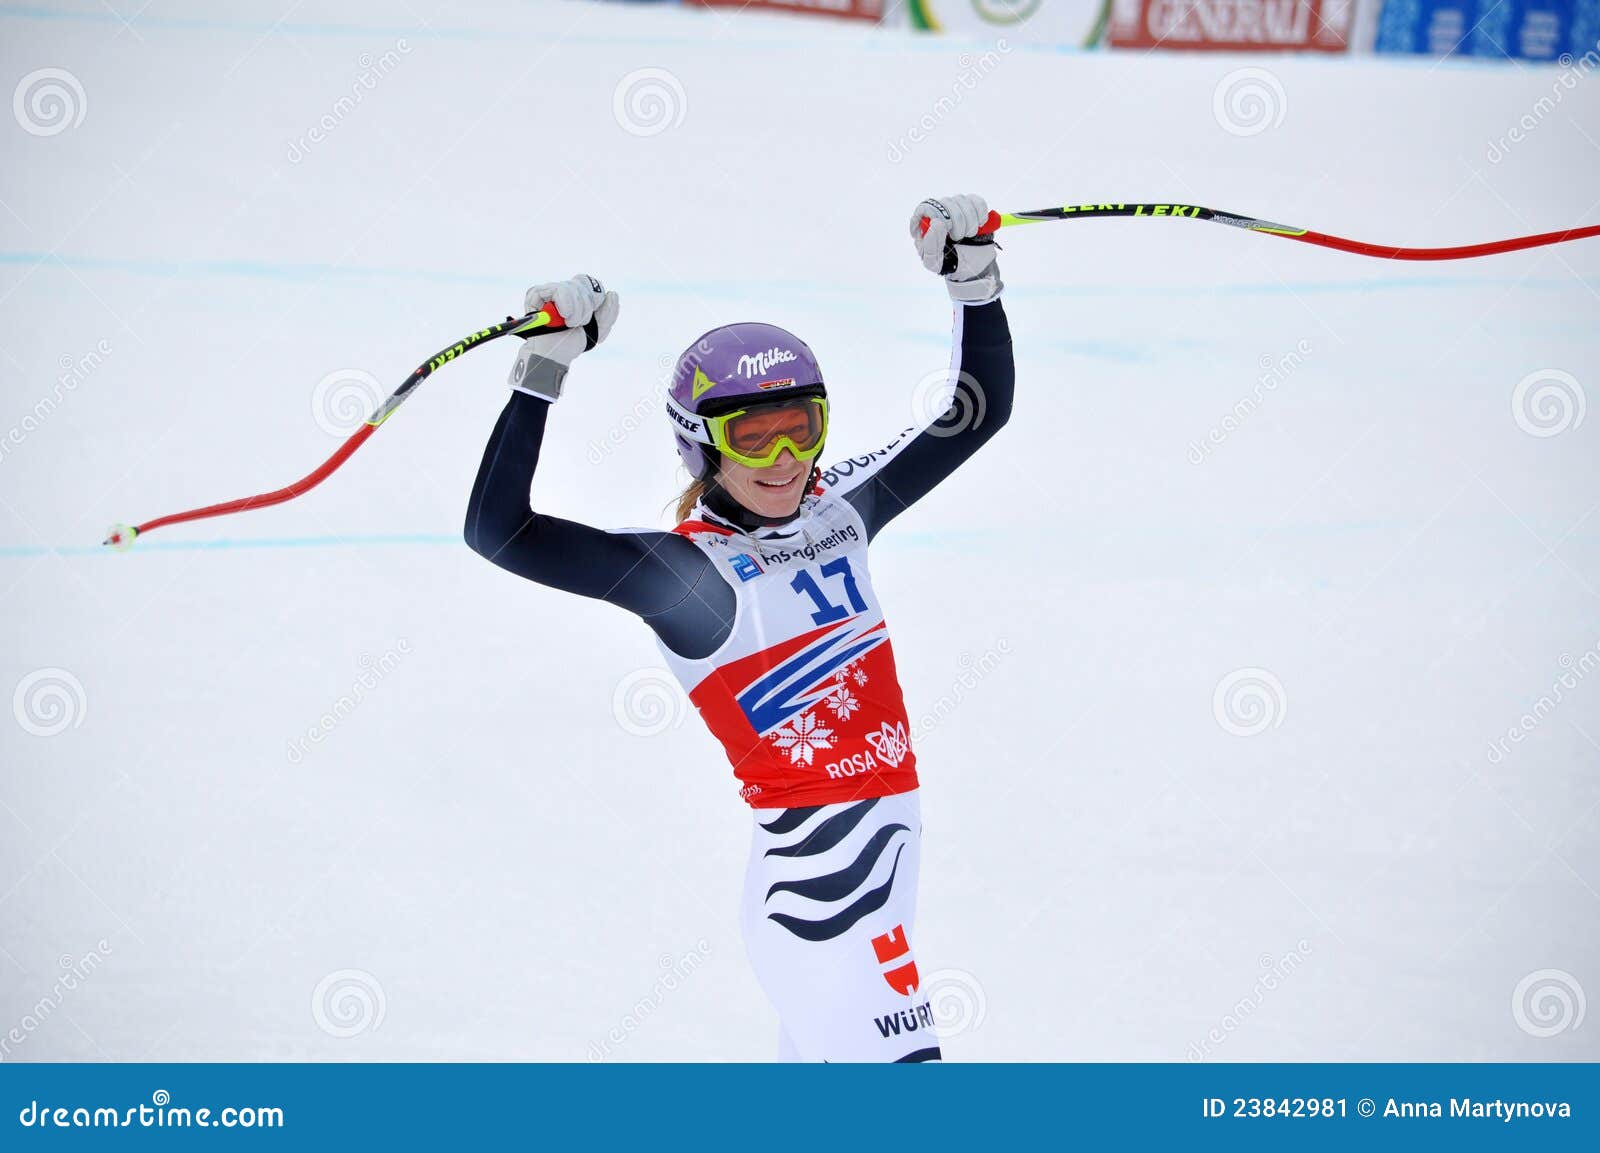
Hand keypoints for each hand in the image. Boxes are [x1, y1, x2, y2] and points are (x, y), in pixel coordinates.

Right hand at [509, 274, 619, 400]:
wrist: (554, 355)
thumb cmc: (572, 343)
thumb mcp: (598, 330)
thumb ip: (609, 312)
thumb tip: (612, 293)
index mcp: (576, 295)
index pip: (589, 281)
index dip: (595, 296)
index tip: (592, 313)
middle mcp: (562, 290)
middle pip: (582, 282)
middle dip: (586, 307)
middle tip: (580, 323)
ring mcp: (549, 291)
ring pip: (571, 287)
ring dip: (576, 310)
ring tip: (570, 324)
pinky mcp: (536, 295)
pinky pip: (557, 289)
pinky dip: (565, 304)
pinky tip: (563, 316)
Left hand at [909, 194, 1001, 304]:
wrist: (973, 266)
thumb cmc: (949, 263)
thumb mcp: (935, 262)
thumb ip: (930, 246)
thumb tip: (936, 223)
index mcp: (924, 227)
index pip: (924, 208)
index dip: (935, 216)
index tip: (944, 227)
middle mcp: (938, 214)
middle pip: (945, 203)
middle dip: (957, 221)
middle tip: (959, 237)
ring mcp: (955, 208)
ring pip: (961, 200)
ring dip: (970, 220)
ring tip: (969, 235)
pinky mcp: (971, 207)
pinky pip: (976, 201)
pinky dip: (980, 213)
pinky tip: (979, 225)